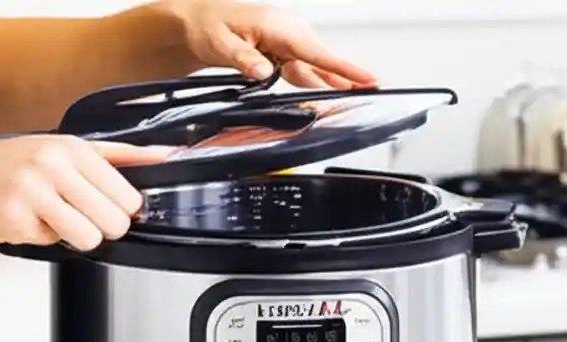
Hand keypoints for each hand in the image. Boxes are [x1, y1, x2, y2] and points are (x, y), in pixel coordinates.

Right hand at [0, 136, 169, 250]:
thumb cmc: (2, 167)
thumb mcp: (57, 149)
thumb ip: (111, 156)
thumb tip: (163, 157)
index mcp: (69, 146)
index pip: (128, 192)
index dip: (124, 209)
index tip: (108, 207)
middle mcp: (52, 165)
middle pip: (116, 220)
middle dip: (104, 227)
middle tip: (80, 217)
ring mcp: (33, 193)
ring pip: (91, 238)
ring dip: (77, 237)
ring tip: (54, 220)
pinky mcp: (17, 222)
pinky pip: (56, 244)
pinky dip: (45, 239)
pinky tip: (26, 221)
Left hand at [162, 0, 376, 88]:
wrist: (192, 21)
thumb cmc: (204, 25)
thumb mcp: (219, 44)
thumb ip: (244, 59)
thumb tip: (264, 73)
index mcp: (277, 25)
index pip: (316, 51)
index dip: (343, 67)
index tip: (366, 78)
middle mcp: (286, 32)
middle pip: (322, 60)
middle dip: (347, 76)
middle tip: (374, 91)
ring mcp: (283, 42)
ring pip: (314, 67)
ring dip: (333, 82)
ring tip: (357, 97)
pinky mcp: (278, 52)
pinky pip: (301, 70)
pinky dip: (313, 83)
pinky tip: (325, 96)